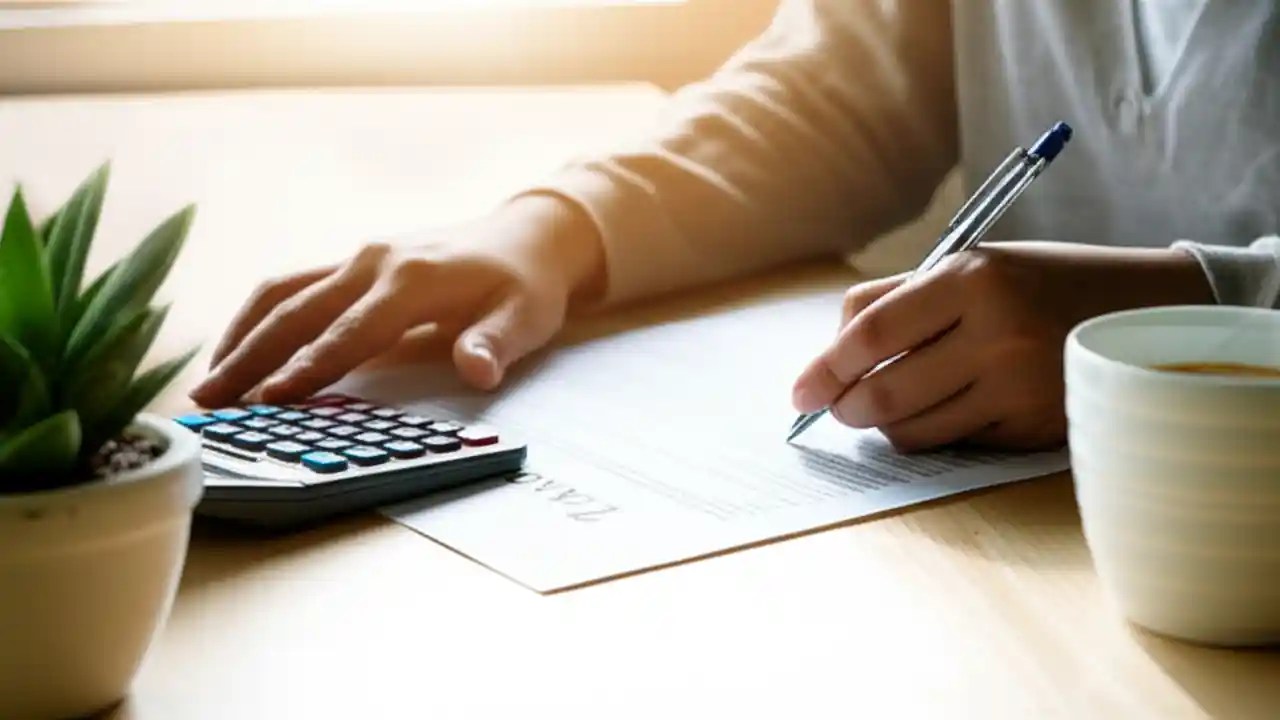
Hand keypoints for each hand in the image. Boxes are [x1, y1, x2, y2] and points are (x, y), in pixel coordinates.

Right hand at [190, 194, 603, 407]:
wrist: (525, 236)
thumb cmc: (525, 285)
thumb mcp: (526, 318)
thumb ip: (496, 345)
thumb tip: (477, 372)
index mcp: (413, 280)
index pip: (350, 333)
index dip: (309, 368)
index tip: (268, 401)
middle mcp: (374, 262)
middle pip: (298, 312)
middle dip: (250, 357)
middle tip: (206, 401)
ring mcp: (358, 258)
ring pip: (282, 293)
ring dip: (241, 335)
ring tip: (207, 383)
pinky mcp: (351, 263)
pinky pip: (292, 285)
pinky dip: (257, 316)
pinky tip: (238, 350)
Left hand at [791, 242, 1213, 451]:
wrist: (1143, 311)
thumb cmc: (1038, 284)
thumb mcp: (971, 265)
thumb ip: (897, 301)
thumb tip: (830, 352)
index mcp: (972, 278)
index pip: (870, 333)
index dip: (824, 368)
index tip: (799, 392)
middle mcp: (995, 334)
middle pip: (882, 393)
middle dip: (845, 407)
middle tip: (836, 407)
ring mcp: (1018, 387)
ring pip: (913, 430)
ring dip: (883, 425)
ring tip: (884, 406)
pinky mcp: (1034, 428)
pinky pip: (955, 443)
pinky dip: (933, 432)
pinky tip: (945, 408)